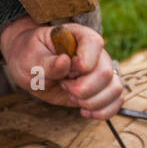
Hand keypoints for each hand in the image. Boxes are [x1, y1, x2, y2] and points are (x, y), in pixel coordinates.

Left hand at [0, 17, 123, 118]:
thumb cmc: (30, 56)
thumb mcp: (30, 59)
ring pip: (115, 88)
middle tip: (63, 86)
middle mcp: (95, 53)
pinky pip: (117, 101)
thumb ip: (47, 63)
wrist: (29, 67)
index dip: (82, 64)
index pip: (94, 44)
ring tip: (73, 98)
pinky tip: (85, 111)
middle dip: (83, 89)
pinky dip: (103, 111)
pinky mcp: (101, 88)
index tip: (65, 72)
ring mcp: (100, 71)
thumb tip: (65, 61)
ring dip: (92, 101)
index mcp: (79, 36)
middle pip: (105, 73)